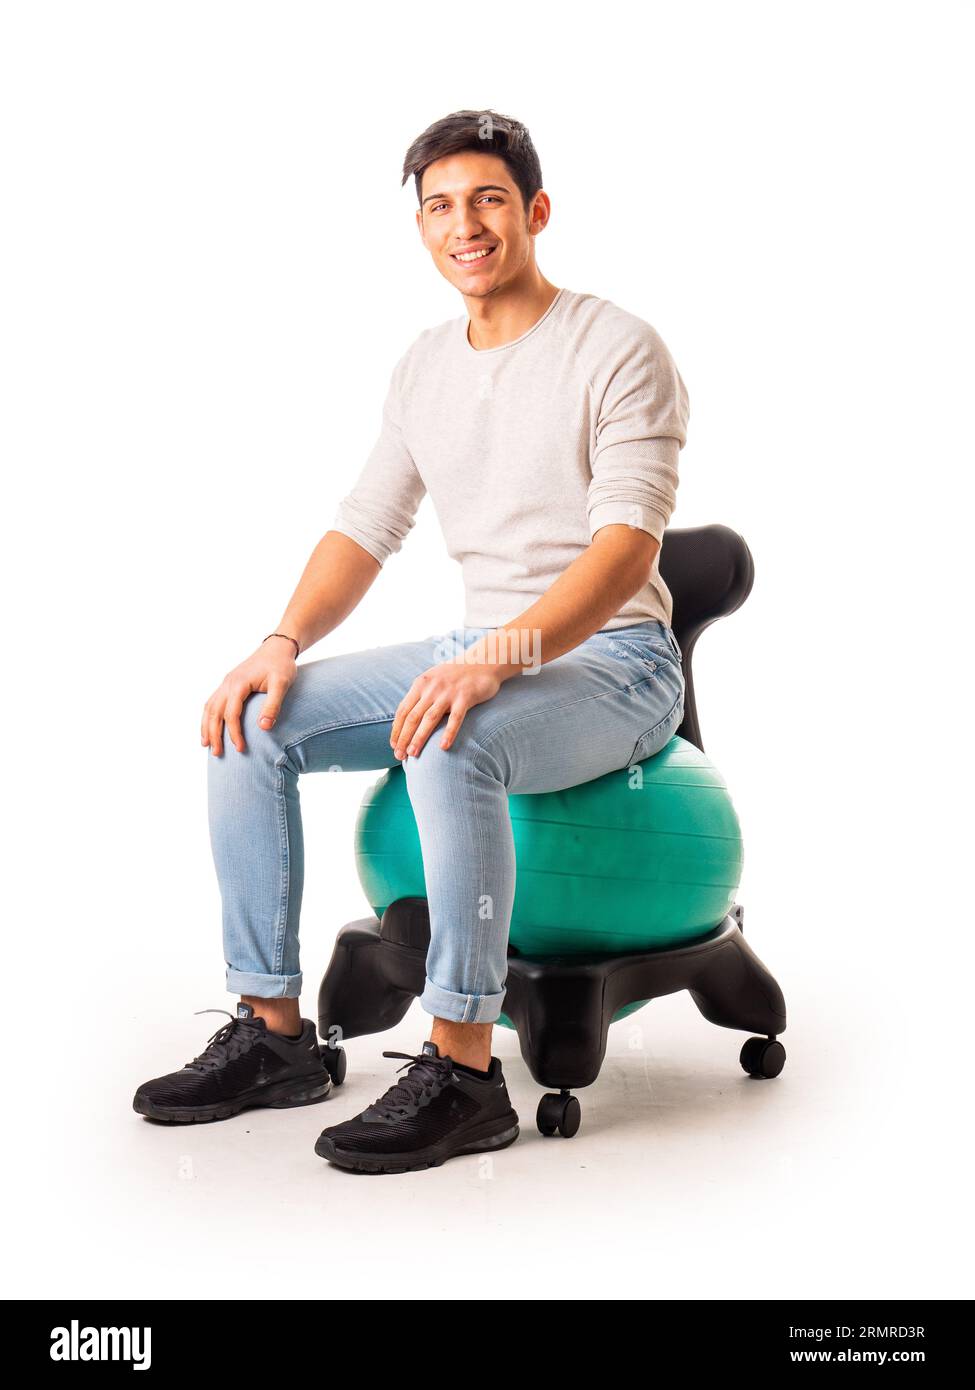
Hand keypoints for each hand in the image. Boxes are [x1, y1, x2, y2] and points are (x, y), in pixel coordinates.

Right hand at [201, 638, 296, 755]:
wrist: (277, 648)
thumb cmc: (281, 665)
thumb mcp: (282, 684)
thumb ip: (273, 705)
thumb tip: (264, 728)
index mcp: (239, 684)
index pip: (231, 714)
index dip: (234, 733)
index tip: (241, 749)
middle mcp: (228, 683)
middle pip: (214, 712)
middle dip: (214, 734)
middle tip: (217, 754)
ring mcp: (226, 682)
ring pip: (209, 707)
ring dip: (206, 726)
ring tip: (206, 744)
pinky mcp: (228, 683)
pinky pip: (212, 701)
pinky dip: (208, 716)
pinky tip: (209, 726)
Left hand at [389, 651, 504, 759]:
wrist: (483, 660)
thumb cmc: (456, 675)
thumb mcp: (433, 680)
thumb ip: (420, 695)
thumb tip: (406, 719)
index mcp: (420, 684)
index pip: (403, 710)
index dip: (396, 730)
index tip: (393, 745)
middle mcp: (432, 688)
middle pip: (413, 717)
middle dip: (403, 738)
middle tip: (399, 756)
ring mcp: (448, 692)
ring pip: (430, 718)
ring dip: (419, 737)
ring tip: (412, 754)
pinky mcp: (466, 697)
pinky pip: (456, 718)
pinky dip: (449, 733)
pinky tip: (443, 747)